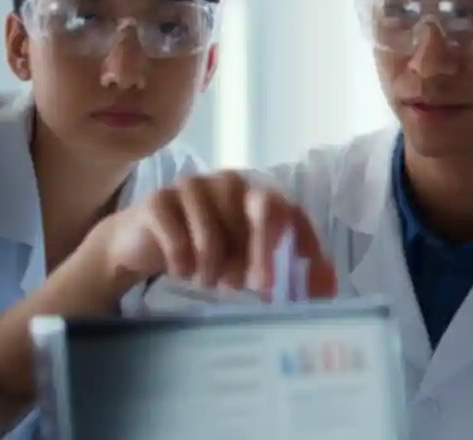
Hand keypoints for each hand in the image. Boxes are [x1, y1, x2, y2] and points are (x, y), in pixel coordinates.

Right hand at [89, 171, 336, 299]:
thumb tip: (328, 289)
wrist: (143, 243)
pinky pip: (177, 234)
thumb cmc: (207, 251)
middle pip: (263, 209)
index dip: (306, 248)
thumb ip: (286, 270)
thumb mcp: (248, 261)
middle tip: (258, 287)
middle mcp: (233, 183)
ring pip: (214, 231)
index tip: (308, 286)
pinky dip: (181, 260)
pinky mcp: (160, 198)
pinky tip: (182, 272)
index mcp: (260, 196)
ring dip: (214, 266)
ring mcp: (195, 185)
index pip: (294, 215)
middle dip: (263, 252)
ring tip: (210, 281)